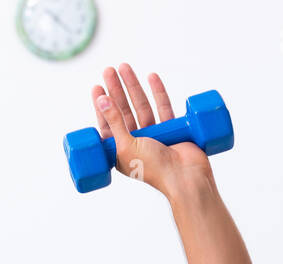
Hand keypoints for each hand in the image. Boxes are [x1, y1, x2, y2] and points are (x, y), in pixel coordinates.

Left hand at [91, 64, 214, 197]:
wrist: (185, 177)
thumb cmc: (153, 168)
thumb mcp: (126, 145)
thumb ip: (114, 122)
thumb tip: (101, 100)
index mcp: (123, 151)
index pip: (108, 125)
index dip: (102, 107)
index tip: (97, 88)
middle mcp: (138, 143)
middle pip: (124, 111)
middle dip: (116, 90)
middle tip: (108, 70)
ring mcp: (156, 135)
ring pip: (142, 106)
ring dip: (133, 87)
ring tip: (124, 67)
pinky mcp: (172, 129)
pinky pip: (163, 107)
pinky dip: (158, 92)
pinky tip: (151, 77)